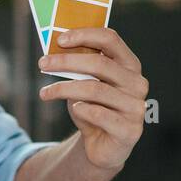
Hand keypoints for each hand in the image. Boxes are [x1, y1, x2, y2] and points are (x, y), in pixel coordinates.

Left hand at [38, 28, 147, 171]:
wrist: (102, 145)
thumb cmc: (92, 106)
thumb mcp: (83, 84)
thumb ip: (77, 67)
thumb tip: (53, 51)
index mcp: (129, 65)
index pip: (110, 40)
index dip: (84, 35)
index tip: (59, 40)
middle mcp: (137, 83)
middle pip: (100, 64)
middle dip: (66, 61)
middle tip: (42, 63)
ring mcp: (136, 107)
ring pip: (95, 89)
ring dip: (64, 88)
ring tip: (45, 92)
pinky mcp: (129, 130)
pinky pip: (98, 114)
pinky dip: (80, 109)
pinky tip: (73, 109)